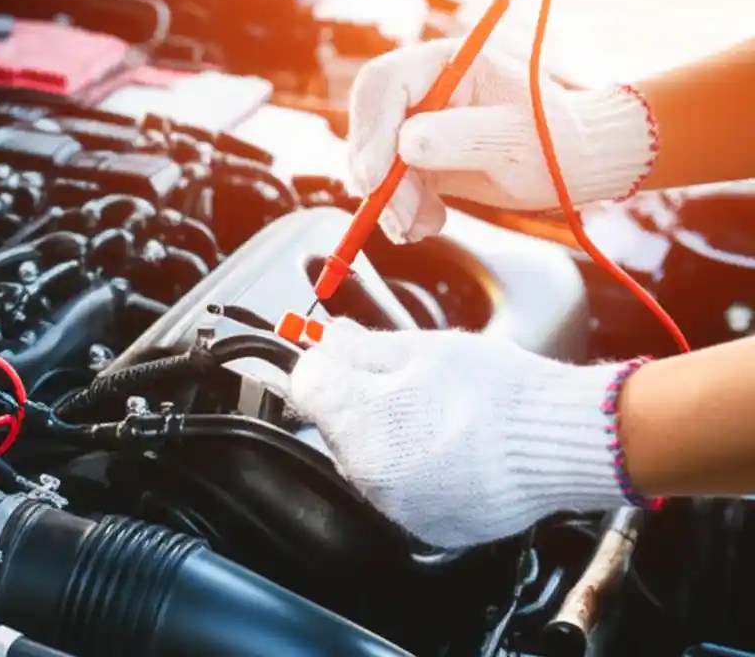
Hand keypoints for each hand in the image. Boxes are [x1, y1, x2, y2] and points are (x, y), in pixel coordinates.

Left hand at [287, 320, 639, 548]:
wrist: (562, 442)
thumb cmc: (498, 391)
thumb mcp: (422, 349)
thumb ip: (362, 348)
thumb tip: (326, 340)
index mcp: (360, 425)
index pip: (305, 388)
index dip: (324, 365)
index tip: (345, 357)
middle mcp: (369, 477)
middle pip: (335, 428)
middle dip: (359, 402)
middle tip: (406, 384)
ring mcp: (398, 509)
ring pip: (367, 463)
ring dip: (387, 439)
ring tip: (436, 418)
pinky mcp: (427, 529)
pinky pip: (401, 494)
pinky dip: (415, 473)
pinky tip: (450, 450)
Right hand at [347, 39, 657, 242]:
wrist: (573, 165)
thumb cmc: (555, 142)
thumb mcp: (513, 140)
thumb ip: (460, 138)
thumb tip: (406, 144)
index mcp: (446, 64)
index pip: (384, 85)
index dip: (370, 131)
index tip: (375, 180)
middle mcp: (424, 89)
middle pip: (371, 126)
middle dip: (378, 177)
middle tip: (398, 217)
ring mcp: (418, 124)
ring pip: (376, 162)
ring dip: (391, 202)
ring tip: (422, 227)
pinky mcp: (418, 157)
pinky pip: (390, 185)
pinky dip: (401, 210)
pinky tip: (428, 223)